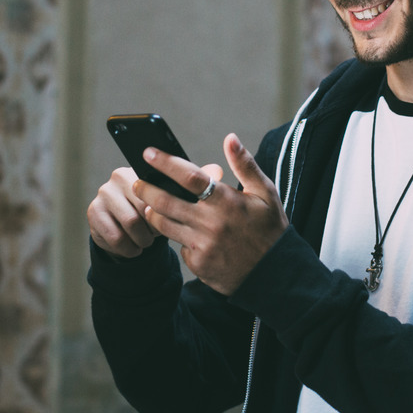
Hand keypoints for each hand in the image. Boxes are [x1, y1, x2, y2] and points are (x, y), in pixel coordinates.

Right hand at [88, 163, 223, 257]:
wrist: (125, 232)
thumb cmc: (155, 210)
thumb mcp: (174, 197)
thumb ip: (196, 182)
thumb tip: (217, 171)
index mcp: (140, 168)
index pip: (157, 184)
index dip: (167, 207)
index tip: (173, 218)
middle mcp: (118, 176)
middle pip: (145, 205)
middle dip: (154, 225)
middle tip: (159, 234)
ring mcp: (103, 194)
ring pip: (131, 223)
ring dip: (142, 238)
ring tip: (147, 240)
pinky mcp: (93, 213)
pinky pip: (116, 237)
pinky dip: (129, 248)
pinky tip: (134, 248)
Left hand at [136, 133, 288, 294]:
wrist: (276, 274)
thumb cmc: (270, 229)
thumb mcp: (265, 193)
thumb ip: (245, 164)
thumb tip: (230, 138)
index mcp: (226, 201)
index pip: (189, 176)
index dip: (165, 162)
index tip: (148, 153)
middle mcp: (211, 223)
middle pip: (165, 202)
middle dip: (145, 190)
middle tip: (136, 183)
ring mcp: (203, 245)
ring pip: (164, 226)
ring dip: (153, 214)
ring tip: (150, 206)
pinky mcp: (199, 264)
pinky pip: (180, 248)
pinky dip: (180, 239)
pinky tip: (186, 236)